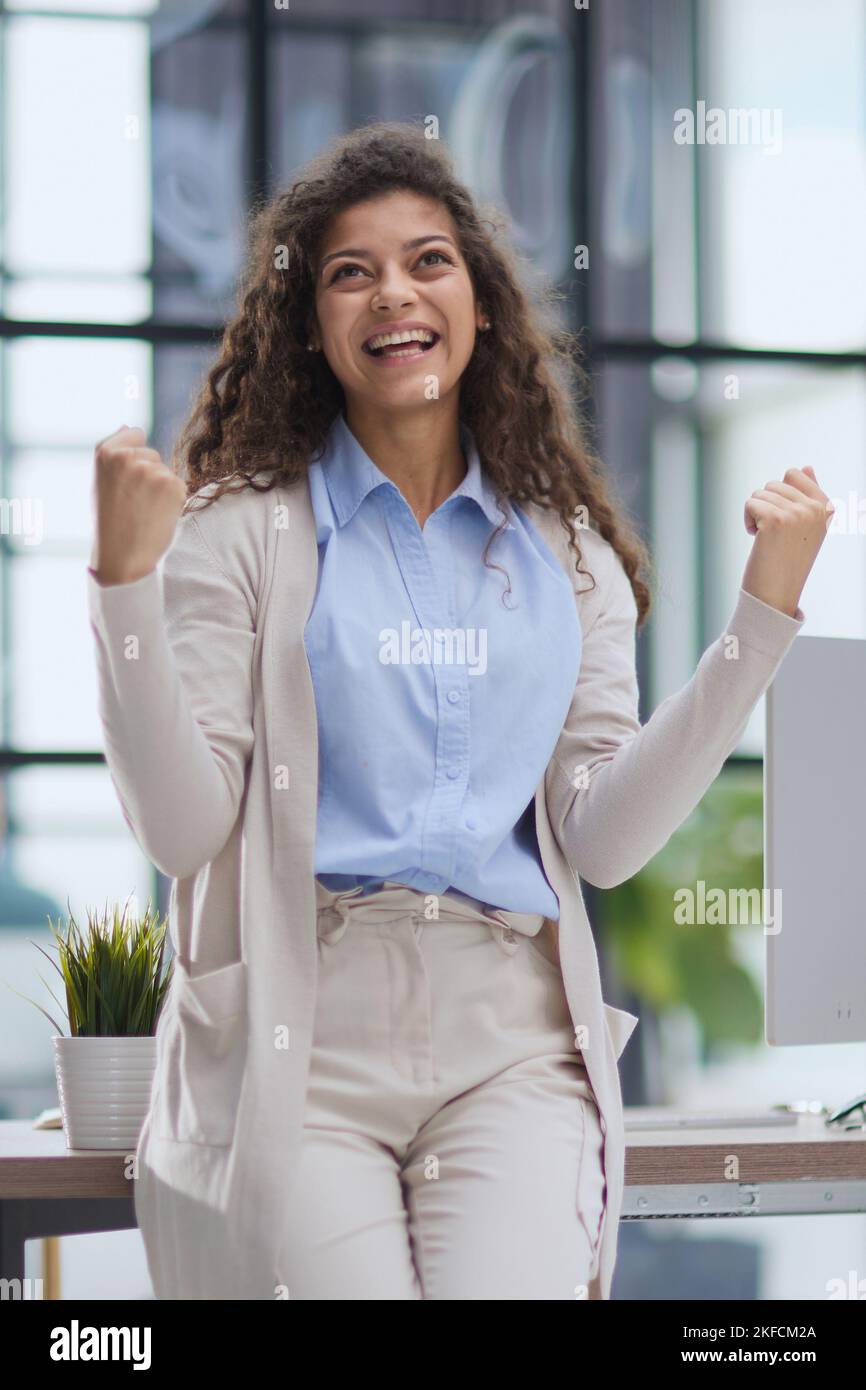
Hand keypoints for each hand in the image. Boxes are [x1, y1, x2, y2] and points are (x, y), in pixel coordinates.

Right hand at [90, 425, 187, 584]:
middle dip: (147, 474)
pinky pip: (179, 486)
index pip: (135, 434)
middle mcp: (129, 458)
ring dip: (160, 489)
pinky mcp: (173, 486)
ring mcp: (152, 471)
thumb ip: (114, 453)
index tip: (125, 480)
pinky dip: (173, 500)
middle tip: (133, 502)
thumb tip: (129, 426)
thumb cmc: (110, 520)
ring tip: (144, 511)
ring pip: (166, 471)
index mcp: (106, 453)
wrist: (122, 556)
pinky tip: (157, 515)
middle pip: (152, 454)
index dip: (134, 456)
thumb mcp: (101, 481)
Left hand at [740, 465, 832, 617]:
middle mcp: (816, 509)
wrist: (776, 594)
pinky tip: (756, 539)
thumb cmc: (786, 560)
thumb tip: (806, 466)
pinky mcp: (776, 520)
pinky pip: (750, 503)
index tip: (784, 523)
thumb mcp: (805, 526)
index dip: (779, 496)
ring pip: (760, 492)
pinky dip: (748, 520)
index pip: (794, 474)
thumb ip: (808, 495)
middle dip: (766, 505)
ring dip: (755, 514)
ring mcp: (798, 513)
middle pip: (774, 483)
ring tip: (766, 539)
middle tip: (774, 535)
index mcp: (826, 507)